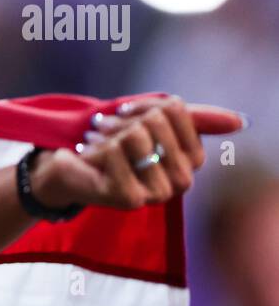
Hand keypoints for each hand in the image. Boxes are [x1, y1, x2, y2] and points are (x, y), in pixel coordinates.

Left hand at [30, 96, 245, 210]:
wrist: (65, 168)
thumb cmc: (109, 144)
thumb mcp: (149, 123)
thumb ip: (191, 119)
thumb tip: (240, 121)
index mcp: (191, 160)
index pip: (174, 109)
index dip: (143, 105)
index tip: (125, 115)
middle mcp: (182, 182)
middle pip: (156, 120)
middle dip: (124, 119)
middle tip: (104, 129)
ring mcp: (157, 194)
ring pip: (136, 135)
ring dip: (107, 133)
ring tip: (95, 142)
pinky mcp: (130, 200)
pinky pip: (117, 152)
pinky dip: (96, 148)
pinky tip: (88, 157)